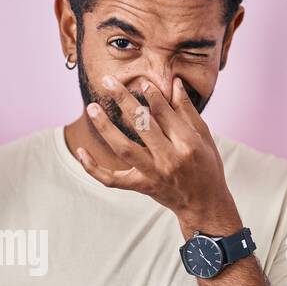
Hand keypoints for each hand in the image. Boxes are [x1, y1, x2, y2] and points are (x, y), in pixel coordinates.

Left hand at [76, 75, 243, 235]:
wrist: (203, 204)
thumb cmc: (207, 166)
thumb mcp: (204, 137)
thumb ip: (187, 110)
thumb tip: (174, 83)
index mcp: (187, 144)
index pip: (164, 113)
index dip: (151, 94)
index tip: (139, 81)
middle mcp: (169, 159)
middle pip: (141, 124)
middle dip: (124, 100)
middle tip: (109, 81)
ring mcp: (152, 173)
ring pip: (123, 148)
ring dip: (105, 127)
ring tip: (92, 107)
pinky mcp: (140, 186)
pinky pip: (111, 179)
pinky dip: (93, 168)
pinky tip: (80, 151)